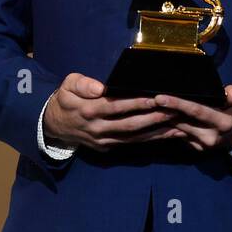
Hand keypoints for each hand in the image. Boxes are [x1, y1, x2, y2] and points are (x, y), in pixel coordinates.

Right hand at [43, 73, 180, 151]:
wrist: (54, 125)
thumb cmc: (65, 99)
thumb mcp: (68, 85)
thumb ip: (83, 84)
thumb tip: (101, 87)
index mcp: (88, 110)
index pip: (115, 107)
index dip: (135, 104)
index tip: (154, 99)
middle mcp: (97, 128)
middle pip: (129, 125)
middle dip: (153, 119)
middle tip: (174, 111)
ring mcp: (103, 140)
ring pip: (133, 138)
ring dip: (156, 133)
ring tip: (177, 126)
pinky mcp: (107, 147)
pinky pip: (131, 144)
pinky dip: (150, 140)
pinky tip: (166, 135)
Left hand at [153, 85, 231, 151]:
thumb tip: (227, 93)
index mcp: (224, 122)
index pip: (197, 111)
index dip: (178, 104)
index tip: (160, 98)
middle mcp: (210, 137)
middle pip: (182, 121)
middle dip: (162, 111)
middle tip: (144, 99)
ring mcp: (202, 145)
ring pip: (177, 129)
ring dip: (162, 118)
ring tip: (146, 106)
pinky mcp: (196, 148)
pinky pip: (179, 135)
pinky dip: (168, 125)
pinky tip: (157, 116)